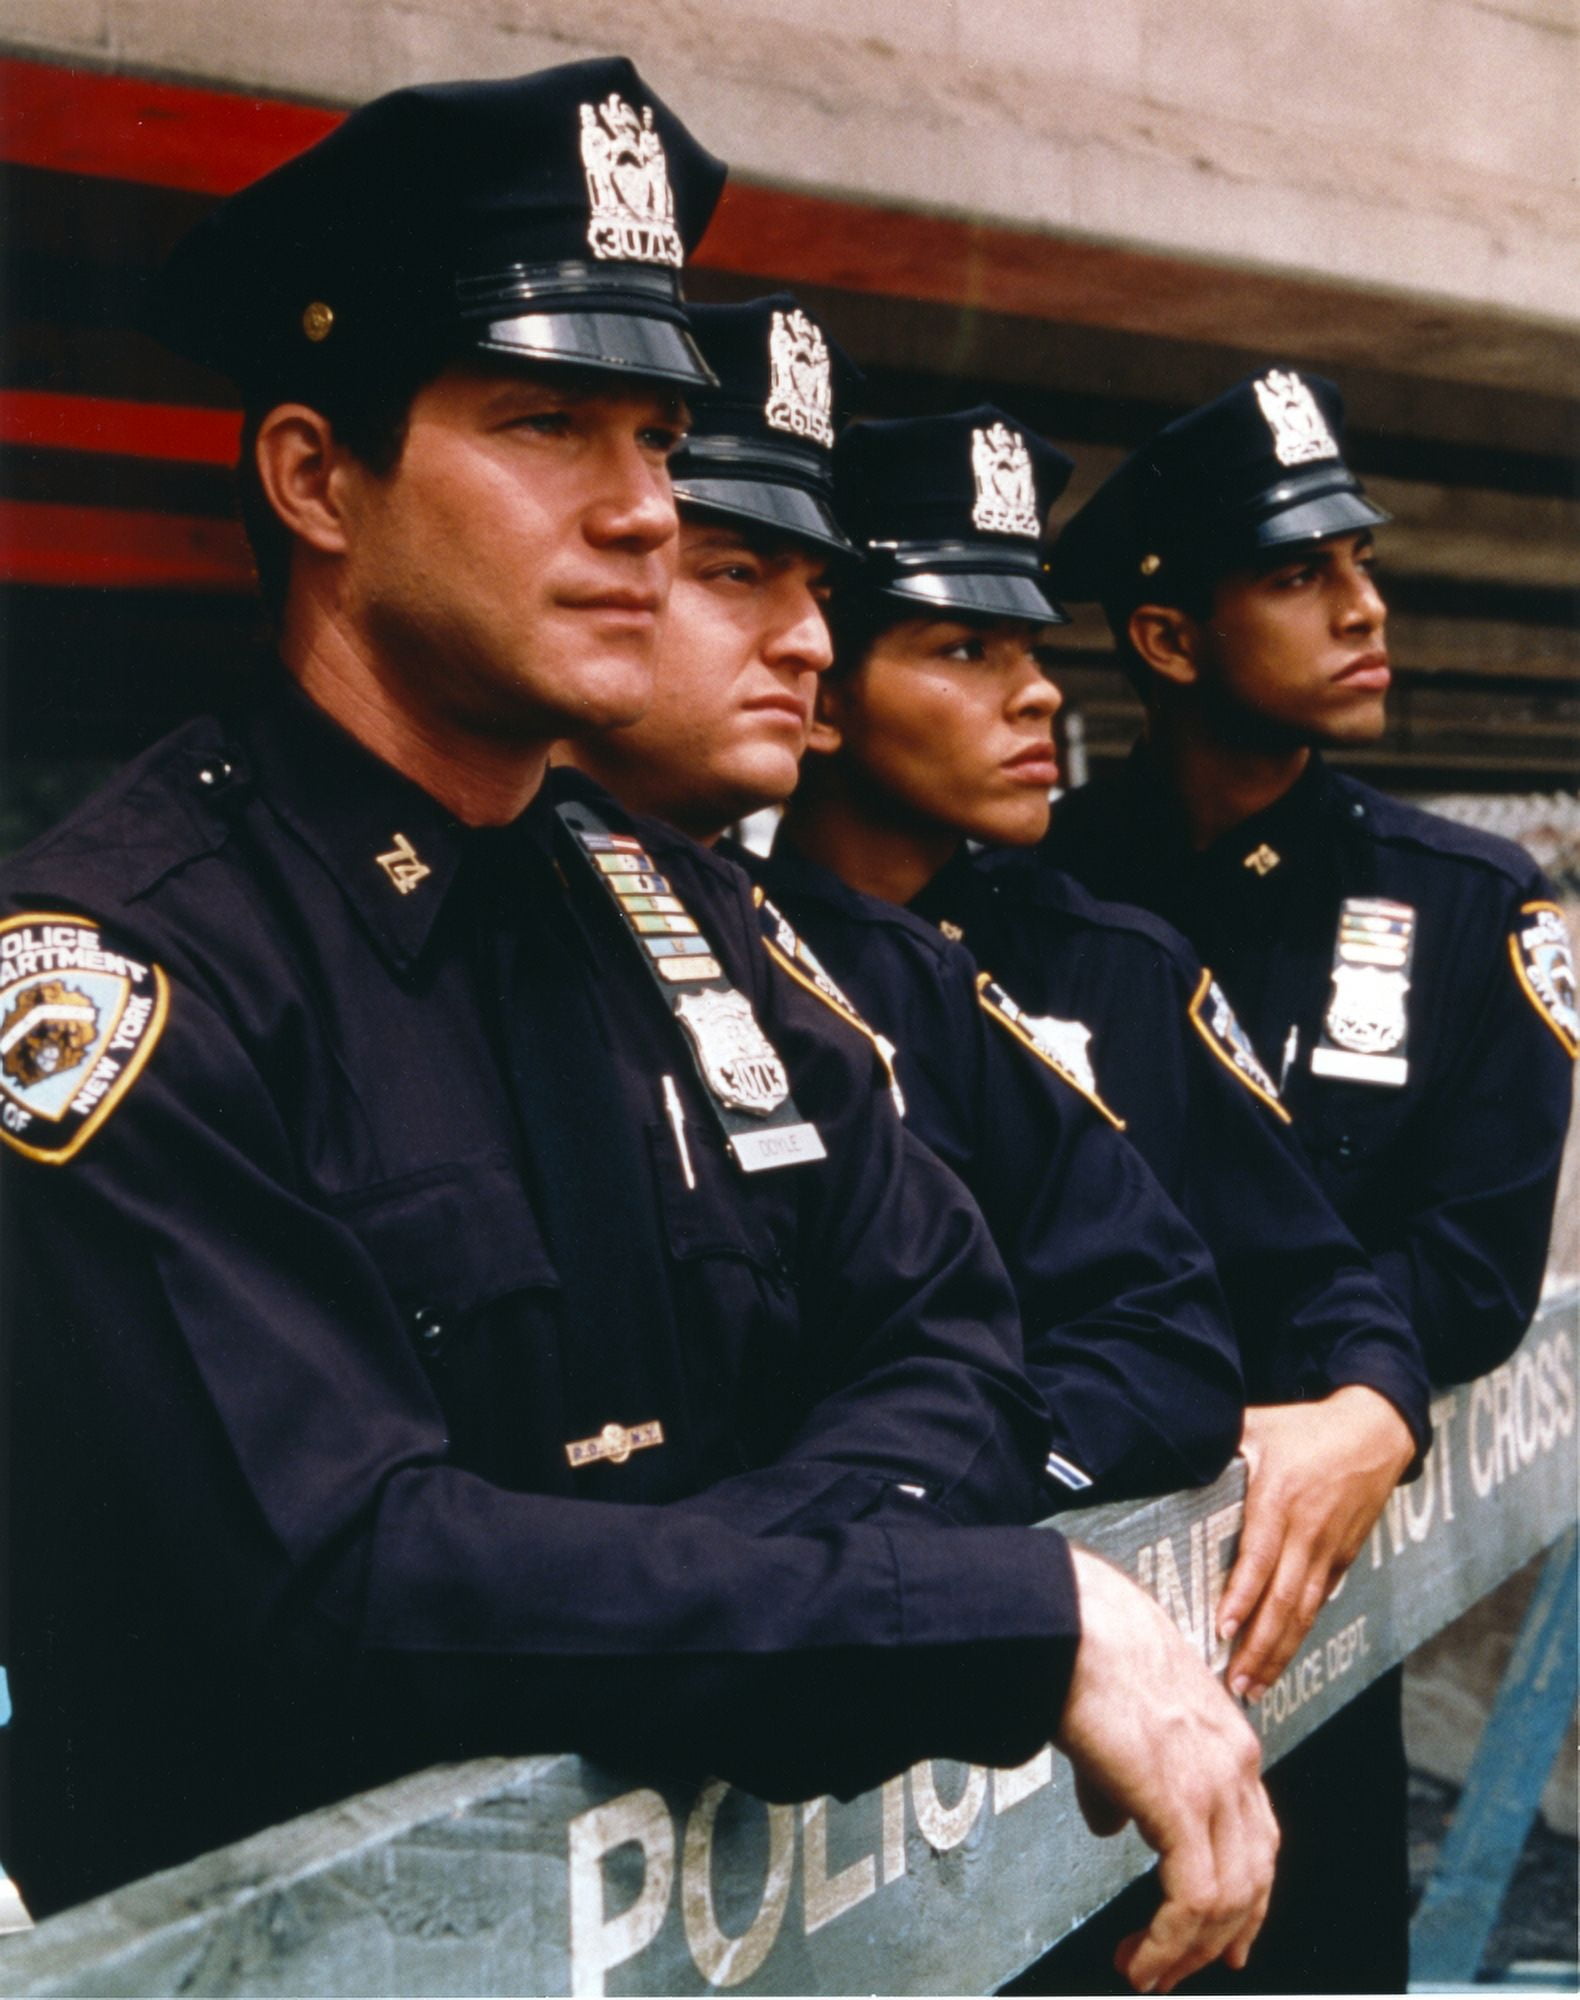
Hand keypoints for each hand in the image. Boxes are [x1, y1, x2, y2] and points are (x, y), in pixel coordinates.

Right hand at [1058, 1548, 1277, 1993]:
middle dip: (1224, 1934)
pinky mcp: (1182, 1804)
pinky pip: (1193, 1901)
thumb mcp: (1118, 1721)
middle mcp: (1236, 1763)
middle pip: (1254, 1875)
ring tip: (1146, 1972)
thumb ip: (1121, 1776)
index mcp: (1228, 1738)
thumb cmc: (1087, 1652)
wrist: (1074, 1623)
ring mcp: (1215, 1784)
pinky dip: (1170, 1943)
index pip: (1256, 1836)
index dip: (1247, 1894)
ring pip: (1228, 1898)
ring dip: (1188, 1951)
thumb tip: (1110, 1821)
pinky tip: (1141, 1959)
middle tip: (1188, 1971)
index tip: (1229, 1937)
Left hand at [1219, 1386, 1414, 1701]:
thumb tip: (1171, 1451)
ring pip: (1304, 1610)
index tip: (1223, 1631)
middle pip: (1284, 1599)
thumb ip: (1217, 1442)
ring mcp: (1330, 1547)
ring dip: (1280, 1651)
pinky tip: (1283, 1655)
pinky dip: (1301, 1631)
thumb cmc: (1304, 1427)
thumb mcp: (1257, 1424)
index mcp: (1279, 1498)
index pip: (1260, 1557)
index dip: (1243, 1597)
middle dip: (1260, 1646)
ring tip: (1256, 1688)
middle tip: (1236, 1684)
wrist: (1375, 1431)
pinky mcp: (1345, 1555)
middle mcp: (1307, 1530)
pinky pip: (1320, 1600)